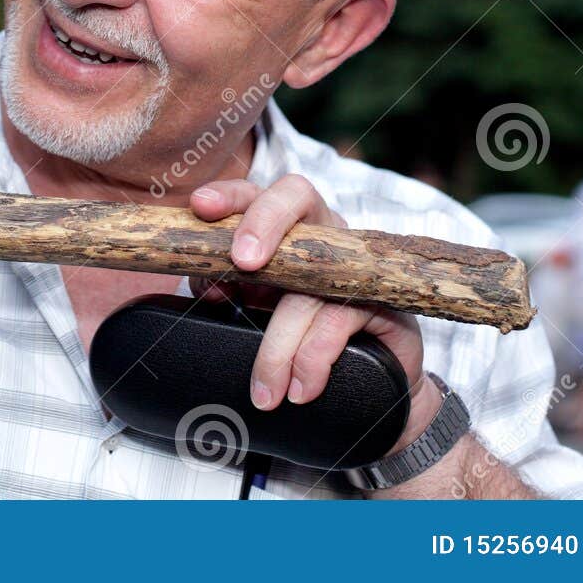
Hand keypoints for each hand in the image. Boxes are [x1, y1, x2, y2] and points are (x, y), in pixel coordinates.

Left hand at [188, 175, 440, 451]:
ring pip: (310, 278)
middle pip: (295, 196)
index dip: (229, 194)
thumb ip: (230, 288)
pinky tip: (301, 387)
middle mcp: (321, 231)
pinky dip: (313, 358)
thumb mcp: (260, 308)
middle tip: (243, 262)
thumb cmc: (306, 336)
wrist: (375, 384)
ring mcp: (354, 261)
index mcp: (283, 228)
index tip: (201, 206)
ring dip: (279, 342)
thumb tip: (206, 285)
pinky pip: (339, 319)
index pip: (254, 193)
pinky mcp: (381, 298)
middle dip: (263, 222)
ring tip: (264, 389)